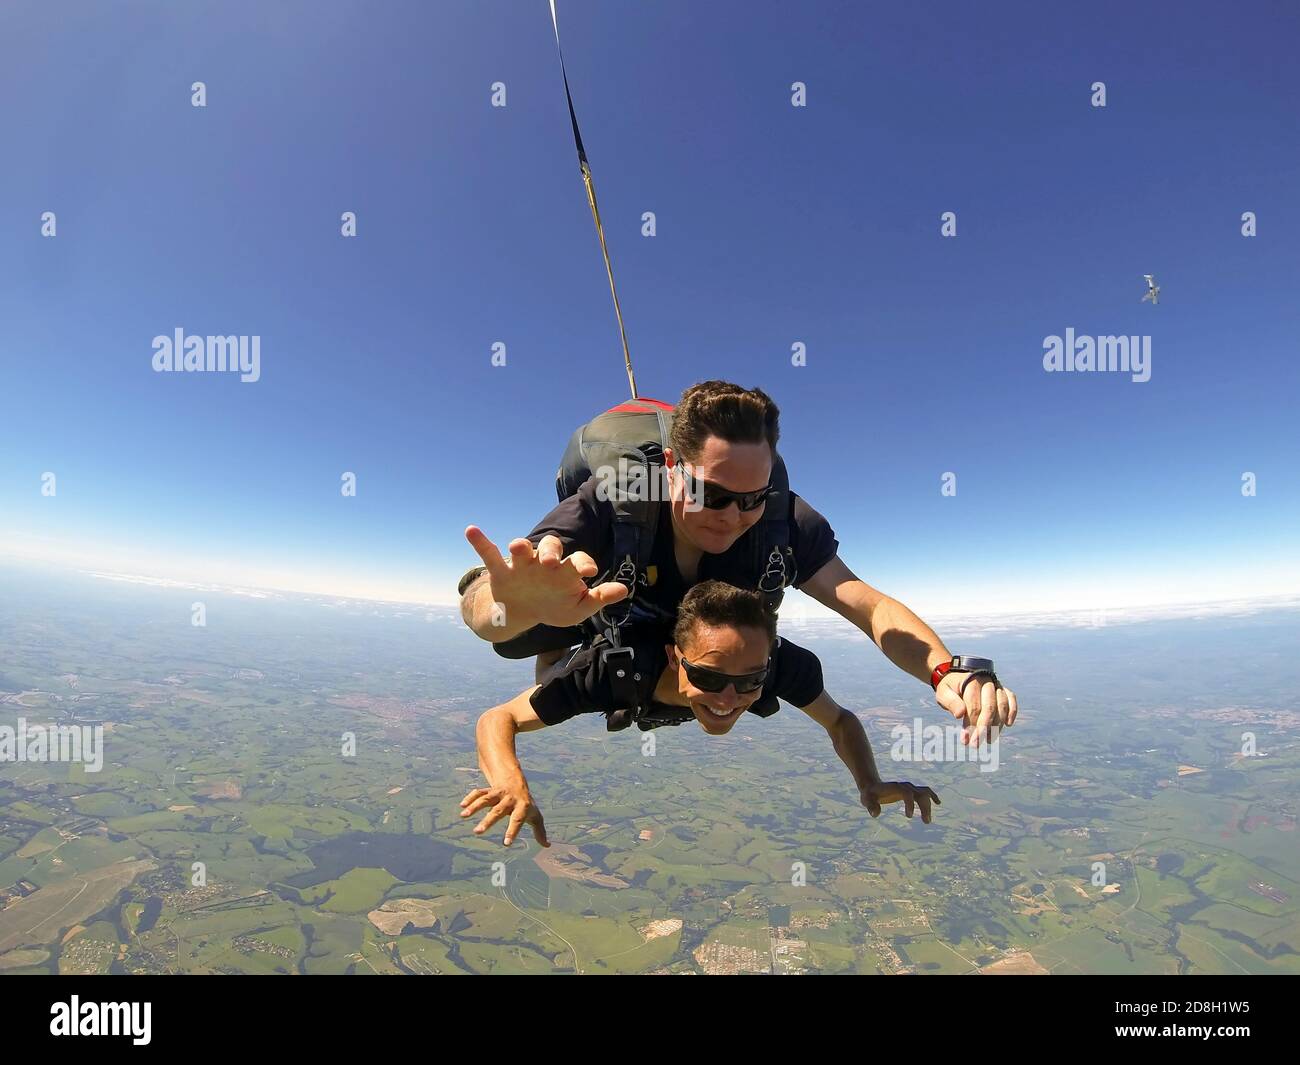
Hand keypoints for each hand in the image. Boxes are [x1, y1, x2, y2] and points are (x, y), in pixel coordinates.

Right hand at [460, 782, 549, 846]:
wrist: (517, 781)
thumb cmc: (526, 804)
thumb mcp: (535, 816)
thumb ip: (540, 831)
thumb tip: (547, 845)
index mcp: (522, 807)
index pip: (517, 820)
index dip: (512, 831)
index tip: (506, 844)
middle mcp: (509, 800)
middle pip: (498, 811)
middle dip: (487, 821)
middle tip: (477, 832)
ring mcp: (498, 794)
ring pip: (486, 799)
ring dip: (475, 807)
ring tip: (464, 816)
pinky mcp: (489, 790)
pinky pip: (479, 792)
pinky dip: (470, 798)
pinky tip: (462, 806)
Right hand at [465, 526, 628, 630]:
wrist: (525, 613)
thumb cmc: (555, 606)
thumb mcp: (579, 608)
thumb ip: (599, 598)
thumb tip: (624, 589)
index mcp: (566, 570)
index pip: (577, 560)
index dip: (584, 563)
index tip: (590, 572)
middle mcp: (545, 562)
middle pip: (550, 546)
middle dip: (551, 551)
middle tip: (552, 562)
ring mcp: (522, 565)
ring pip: (521, 548)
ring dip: (520, 545)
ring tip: (517, 547)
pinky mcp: (501, 571)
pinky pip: (490, 554)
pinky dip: (480, 542)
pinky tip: (471, 530)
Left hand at [860, 780, 940, 822]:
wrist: (872, 786)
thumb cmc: (869, 795)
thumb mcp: (866, 800)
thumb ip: (870, 806)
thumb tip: (875, 814)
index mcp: (895, 787)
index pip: (907, 793)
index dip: (910, 803)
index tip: (908, 816)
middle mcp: (904, 786)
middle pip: (918, 793)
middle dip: (924, 807)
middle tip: (926, 822)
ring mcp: (908, 787)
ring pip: (923, 794)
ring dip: (928, 806)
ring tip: (927, 821)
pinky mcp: (911, 791)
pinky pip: (924, 792)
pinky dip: (931, 796)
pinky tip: (938, 803)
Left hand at [935, 671, 1017, 747]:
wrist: (956, 677)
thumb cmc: (949, 688)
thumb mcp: (943, 693)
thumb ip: (950, 702)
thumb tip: (960, 715)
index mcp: (970, 682)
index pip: (974, 706)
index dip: (970, 725)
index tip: (966, 740)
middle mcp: (986, 682)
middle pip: (989, 707)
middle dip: (984, 728)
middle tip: (976, 744)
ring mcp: (995, 685)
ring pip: (1001, 705)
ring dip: (997, 725)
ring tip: (989, 740)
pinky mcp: (1002, 689)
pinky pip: (1011, 698)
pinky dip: (1012, 711)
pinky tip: (1008, 724)